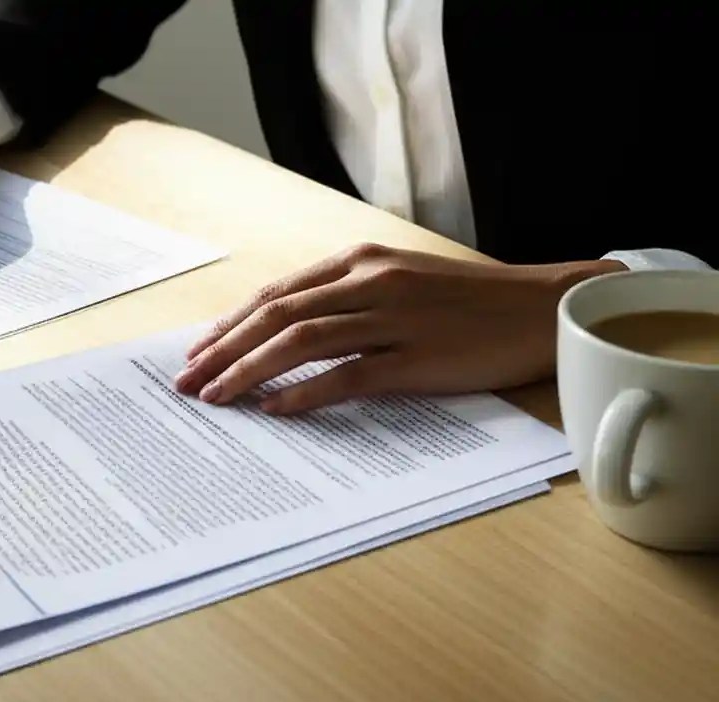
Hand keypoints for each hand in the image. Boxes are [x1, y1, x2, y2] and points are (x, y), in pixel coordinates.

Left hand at [174, 243, 625, 413]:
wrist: (542, 310)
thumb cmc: (470, 302)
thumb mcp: (402, 281)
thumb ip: (348, 297)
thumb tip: (290, 331)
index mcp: (361, 262)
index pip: (277, 293)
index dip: (230, 323)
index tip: (198, 350)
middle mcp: (370, 283)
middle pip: (276, 314)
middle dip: (222, 348)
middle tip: (187, 380)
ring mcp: (393, 319)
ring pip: (299, 341)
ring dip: (248, 370)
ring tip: (215, 397)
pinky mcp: (416, 357)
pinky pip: (347, 375)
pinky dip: (305, 393)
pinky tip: (275, 411)